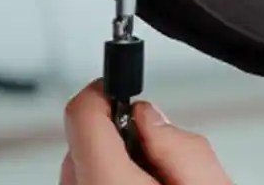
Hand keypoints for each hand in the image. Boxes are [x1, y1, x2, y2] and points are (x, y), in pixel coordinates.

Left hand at [60, 81, 232, 183]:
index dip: (104, 89)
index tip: (122, 87)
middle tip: (159, 156)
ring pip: (84, 163)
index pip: (82, 112)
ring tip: (155, 184)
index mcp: (107, 182)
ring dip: (114, 161)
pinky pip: (85, 183)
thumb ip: (181, 144)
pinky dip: (108, 179)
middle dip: (120, 134)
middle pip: (83, 139)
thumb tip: (150, 116)